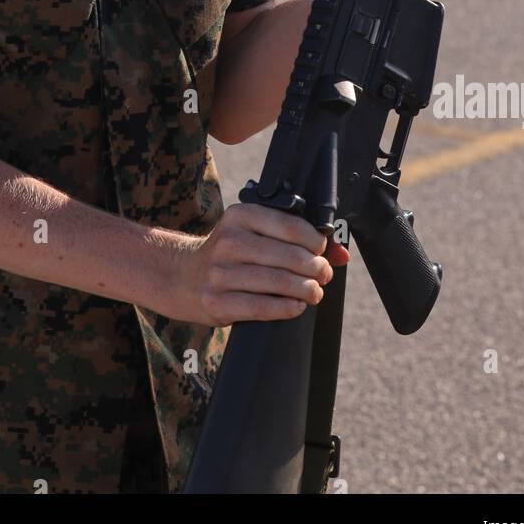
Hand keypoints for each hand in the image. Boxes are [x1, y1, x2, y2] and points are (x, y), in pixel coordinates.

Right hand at [161, 202, 349, 327]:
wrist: (182, 277)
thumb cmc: (230, 253)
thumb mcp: (253, 233)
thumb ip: (295, 238)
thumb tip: (341, 254)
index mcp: (240, 216)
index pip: (289, 226)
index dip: (315, 241)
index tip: (322, 250)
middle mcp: (229, 241)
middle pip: (287, 256)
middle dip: (315, 268)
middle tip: (323, 274)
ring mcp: (220, 273)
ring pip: (277, 282)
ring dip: (306, 289)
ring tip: (315, 292)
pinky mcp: (217, 302)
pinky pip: (262, 307)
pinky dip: (286, 308)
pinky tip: (296, 306)